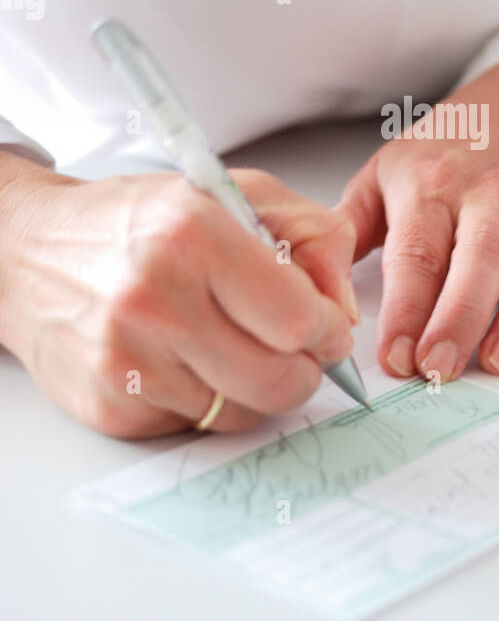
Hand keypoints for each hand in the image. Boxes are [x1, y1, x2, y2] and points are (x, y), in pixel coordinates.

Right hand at [0, 160, 356, 437]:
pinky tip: (177, 359)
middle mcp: (155, 298)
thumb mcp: (234, 195)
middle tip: (288, 347)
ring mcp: (127, 360)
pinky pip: (194, 426)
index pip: (300, 319)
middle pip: (280, 381)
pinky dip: (202, 400)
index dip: (328, 330)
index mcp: (193, 234)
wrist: (28, 252)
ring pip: (241, 413)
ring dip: (250, 387)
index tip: (326, 327)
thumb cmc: (138, 222)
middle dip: (301, 370)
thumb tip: (345, 310)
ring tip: (223, 343)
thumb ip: (311, 235)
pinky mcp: (109, 407)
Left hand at [340, 56, 498, 383]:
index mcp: (432, 184)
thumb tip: (317, 288)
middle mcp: (491, 193)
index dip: (407, 308)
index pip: (417, 251)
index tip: (396, 356)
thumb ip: (348, 227)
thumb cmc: (451, 148)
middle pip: (480, 257)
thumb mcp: (386, 170)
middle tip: (440, 369)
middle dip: (460, 317)